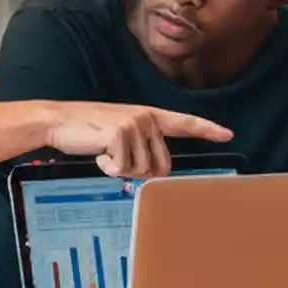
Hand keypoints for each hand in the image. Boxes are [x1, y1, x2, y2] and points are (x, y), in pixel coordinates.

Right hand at [43, 102, 232, 176]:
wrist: (60, 121)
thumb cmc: (90, 130)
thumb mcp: (122, 132)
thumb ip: (143, 144)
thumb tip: (155, 170)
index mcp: (149, 116)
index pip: (184, 123)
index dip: (207, 129)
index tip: (227, 133)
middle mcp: (146, 118)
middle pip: (162, 166)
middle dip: (141, 171)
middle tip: (118, 158)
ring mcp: (134, 125)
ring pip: (142, 171)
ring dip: (122, 169)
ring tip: (105, 151)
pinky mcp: (119, 135)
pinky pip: (122, 170)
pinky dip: (108, 168)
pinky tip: (98, 153)